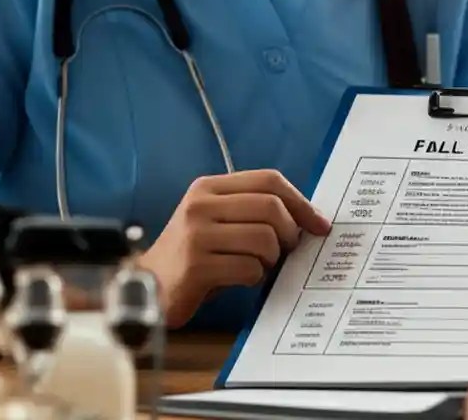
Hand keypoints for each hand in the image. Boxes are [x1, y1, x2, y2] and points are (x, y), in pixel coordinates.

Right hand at [138, 170, 331, 327]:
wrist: (148, 287)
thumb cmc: (194, 256)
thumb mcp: (218, 222)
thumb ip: (253, 211)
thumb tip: (309, 218)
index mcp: (208, 188)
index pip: (268, 180)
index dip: (301, 202)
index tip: (319, 224)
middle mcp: (200, 205)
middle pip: (271, 208)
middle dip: (290, 233)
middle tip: (286, 251)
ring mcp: (197, 234)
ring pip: (264, 239)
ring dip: (271, 259)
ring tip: (257, 266)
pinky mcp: (197, 266)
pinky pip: (249, 268)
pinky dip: (254, 277)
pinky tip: (240, 279)